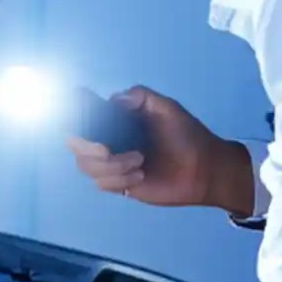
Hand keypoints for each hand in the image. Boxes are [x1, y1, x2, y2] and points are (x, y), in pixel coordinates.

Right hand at [68, 85, 252, 216]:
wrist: (205, 168)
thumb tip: (113, 99)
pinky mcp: (120, 184)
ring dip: (109, 165)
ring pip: (87, 166)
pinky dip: (118, 179)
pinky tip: (140, 176)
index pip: (84, 120)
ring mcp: (113, 165)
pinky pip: (102, 183)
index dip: (76, 121)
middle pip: (77, 146)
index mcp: (116, 123)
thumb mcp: (167, 108)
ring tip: (138, 162)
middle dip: (87, 149)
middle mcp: (109, 142)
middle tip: (107, 149)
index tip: (83, 124)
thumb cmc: (187, 135)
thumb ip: (141, 96)